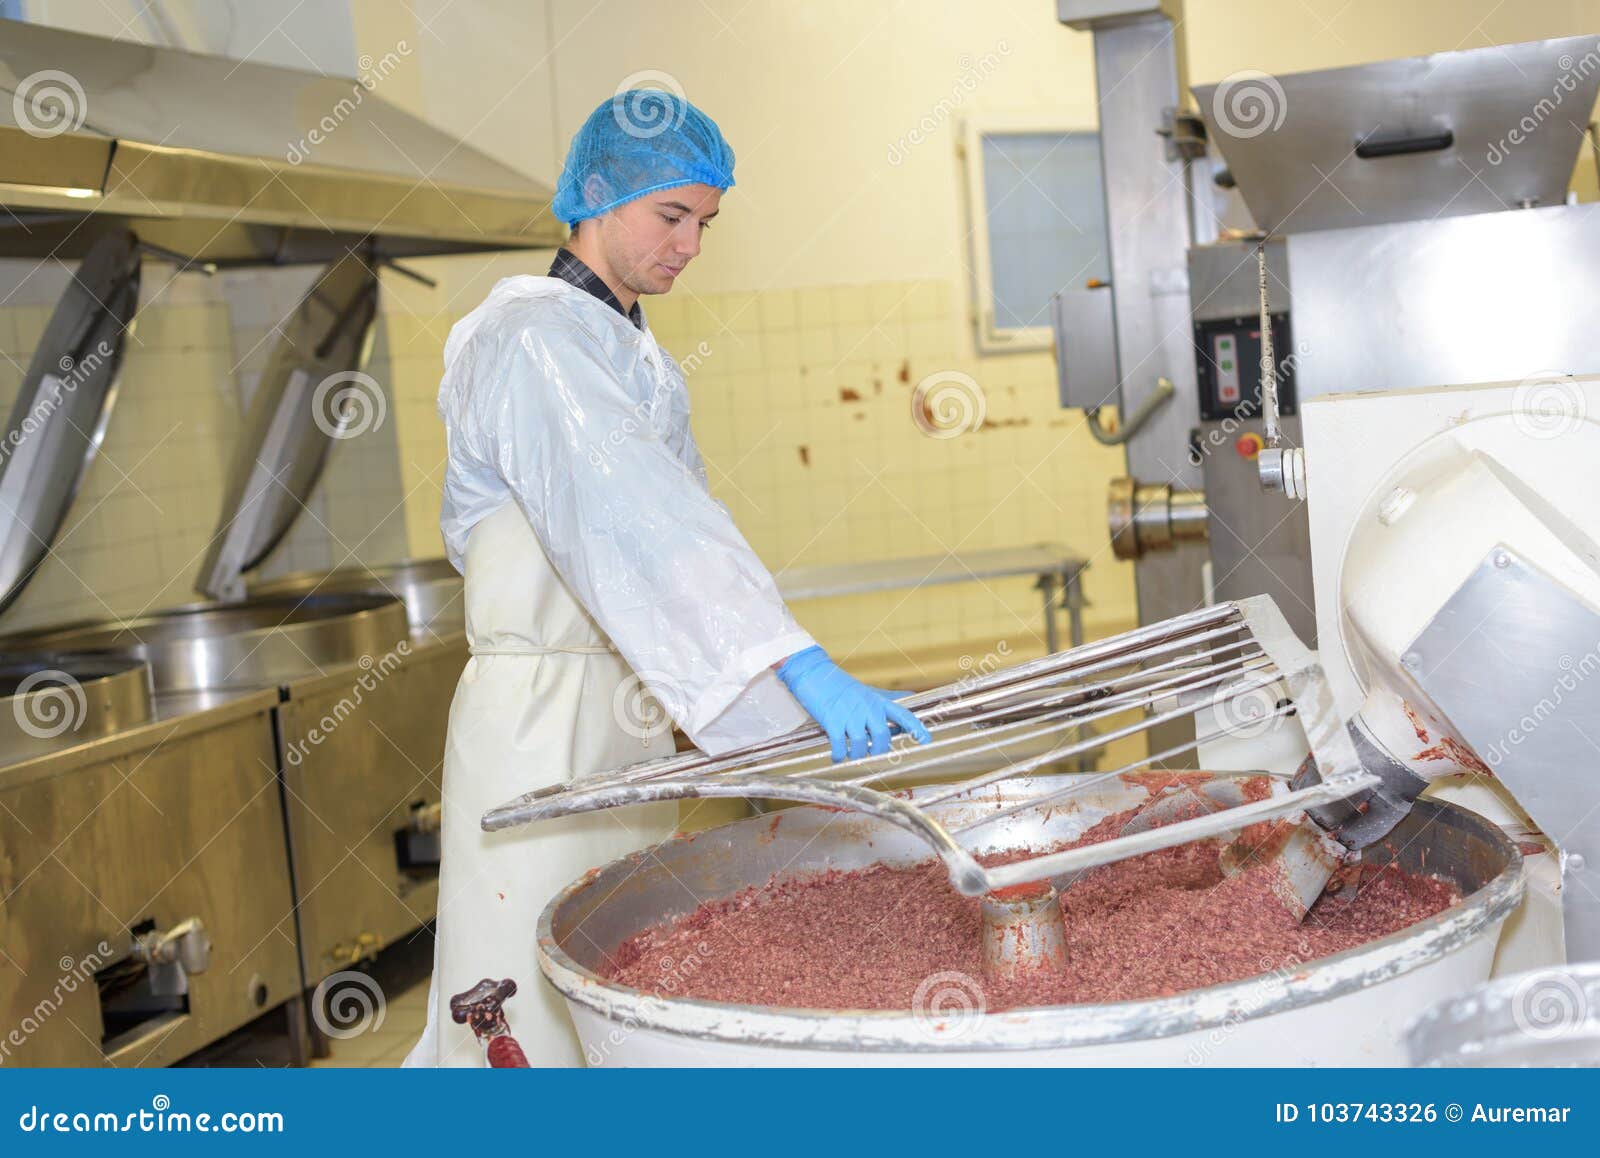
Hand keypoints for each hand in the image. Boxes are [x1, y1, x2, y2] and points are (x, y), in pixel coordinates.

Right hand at [776, 646, 931, 761]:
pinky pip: (840, 746)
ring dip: (857, 755)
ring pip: (861, 744)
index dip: (916, 728)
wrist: (813, 673)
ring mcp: (849, 714)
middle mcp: (866, 707)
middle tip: (870, 752)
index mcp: (877, 701)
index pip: (902, 714)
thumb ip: (886, 698)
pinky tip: (837, 756)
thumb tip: (908, 697)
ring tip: (851, 754)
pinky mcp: (831, 720)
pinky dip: (839, 755)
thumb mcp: (867, 690)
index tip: (926, 740)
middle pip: (882, 737)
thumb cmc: (839, 684)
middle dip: (878, 750)